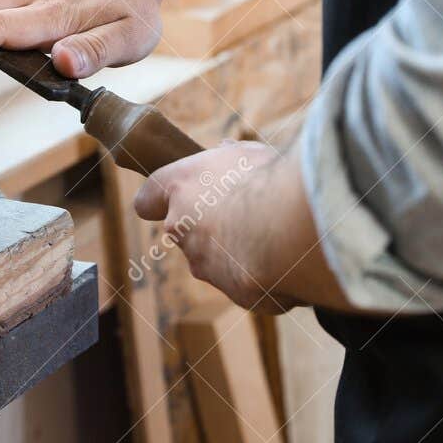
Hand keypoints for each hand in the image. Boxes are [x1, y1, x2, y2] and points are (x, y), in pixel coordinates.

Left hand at [133, 141, 340, 311]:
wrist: (294, 225)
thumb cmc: (269, 180)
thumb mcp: (247, 153)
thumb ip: (227, 156)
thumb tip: (224, 151)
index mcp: (180, 187)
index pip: (147, 201)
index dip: (159, 202)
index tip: (176, 200)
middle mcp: (182, 228)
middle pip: (188, 231)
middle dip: (213, 226)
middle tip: (248, 213)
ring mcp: (204, 264)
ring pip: (218, 259)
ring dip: (240, 250)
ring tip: (276, 234)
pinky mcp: (234, 291)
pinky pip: (250, 281)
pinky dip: (266, 273)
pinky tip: (289, 258)